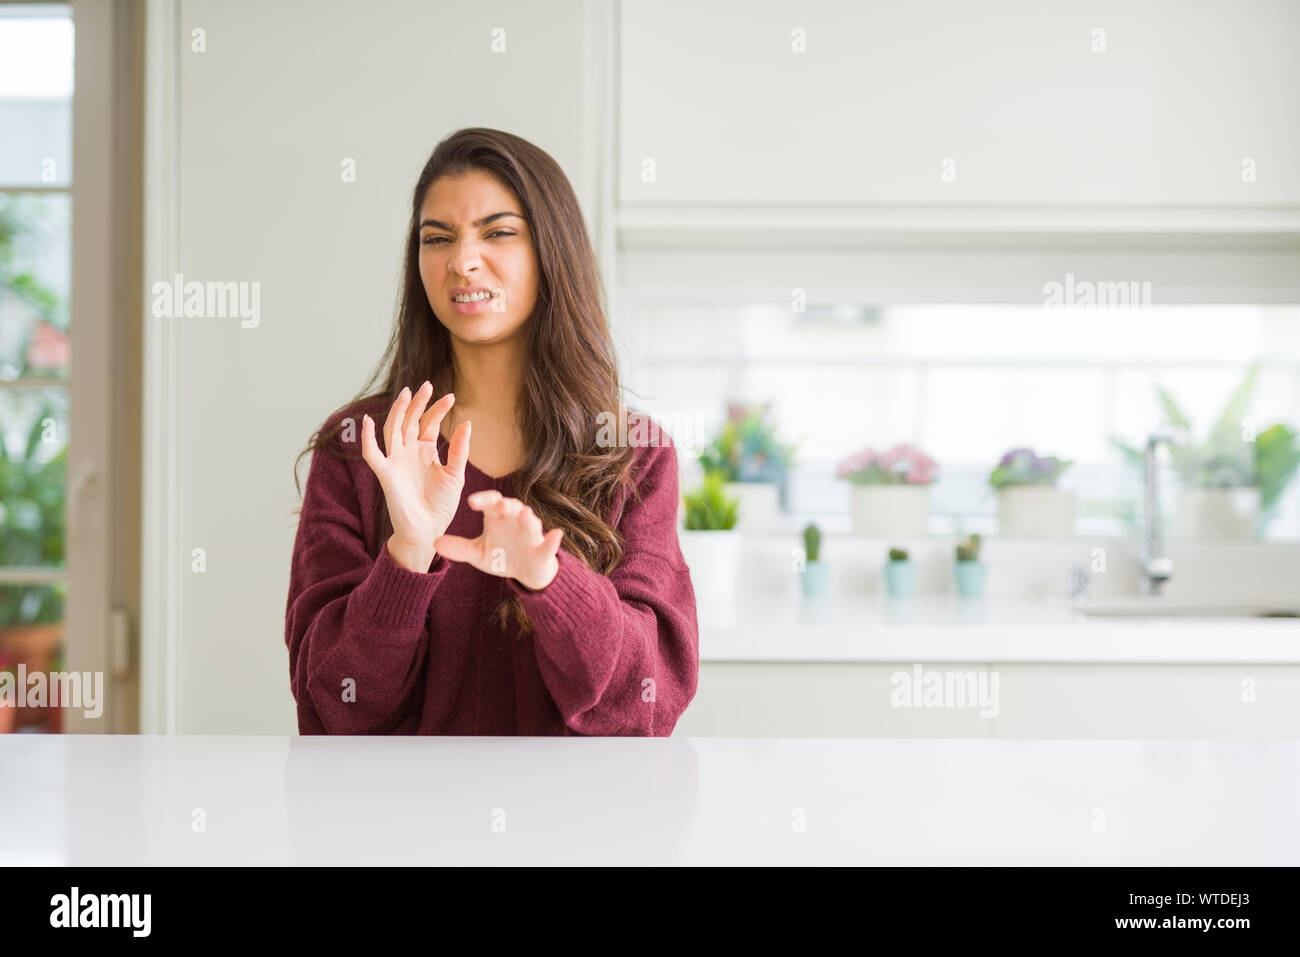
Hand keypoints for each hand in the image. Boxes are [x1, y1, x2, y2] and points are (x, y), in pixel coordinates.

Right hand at [360, 382, 468, 564]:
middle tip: (427, 385)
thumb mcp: (455, 474)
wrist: (429, 530)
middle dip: (418, 403)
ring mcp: (395, 461)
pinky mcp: (385, 474)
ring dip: (398, 411)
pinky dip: (367, 437)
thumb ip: (459, 449)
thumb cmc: (441, 505)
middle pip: (410, 421)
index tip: (452, 397)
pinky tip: (368, 420)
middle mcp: (408, 452)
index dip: (438, 410)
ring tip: (407, 393)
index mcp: (425, 451)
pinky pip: (372, 453)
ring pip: (393, 429)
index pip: (429, 423)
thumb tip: (467, 423)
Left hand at [434, 490, 563, 590]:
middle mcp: (516, 521)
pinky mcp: (544, 550)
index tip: (470, 502)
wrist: (527, 572)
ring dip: (529, 519)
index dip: (483, 500)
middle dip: (507, 505)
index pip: (490, 503)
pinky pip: (549, 544)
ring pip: (531, 523)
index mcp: (498, 518)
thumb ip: (459, 548)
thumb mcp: (478, 554)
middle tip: (500, 504)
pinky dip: (552, 540)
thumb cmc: (502, 556)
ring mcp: (532, 535)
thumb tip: (434, 542)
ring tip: (525, 515)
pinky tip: (556, 534)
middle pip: (512, 507)